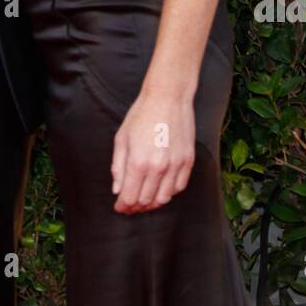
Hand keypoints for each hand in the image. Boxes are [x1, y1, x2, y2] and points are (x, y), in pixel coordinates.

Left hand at [111, 89, 195, 212]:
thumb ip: (119, 167)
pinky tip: (161, 189)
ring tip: (144, 200)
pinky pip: (179, 187)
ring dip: (152, 203)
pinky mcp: (188, 161)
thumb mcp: (122, 138)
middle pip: (146, 201)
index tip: (119, 207)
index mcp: (138, 162)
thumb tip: (118, 189)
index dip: (123, 206)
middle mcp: (158, 168)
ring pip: (164, 198)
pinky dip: (169, 192)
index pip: (130, 197)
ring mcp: (176, 165)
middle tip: (130, 205)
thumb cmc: (141, 115)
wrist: (168, 98)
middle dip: (135, 206)